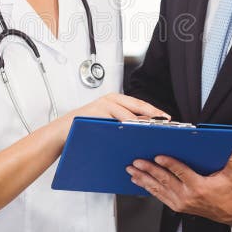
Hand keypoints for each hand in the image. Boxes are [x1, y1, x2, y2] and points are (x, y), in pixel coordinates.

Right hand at [55, 93, 170, 138]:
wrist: (63, 132)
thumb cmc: (86, 128)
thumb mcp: (109, 122)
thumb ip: (125, 122)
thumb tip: (147, 127)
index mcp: (116, 101)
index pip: (141, 105)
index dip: (155, 112)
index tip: (168, 119)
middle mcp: (111, 100)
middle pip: (137, 106)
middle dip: (152, 115)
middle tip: (165, 123)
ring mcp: (103, 105)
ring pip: (127, 113)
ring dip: (140, 122)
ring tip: (152, 129)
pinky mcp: (95, 112)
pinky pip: (114, 119)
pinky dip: (124, 125)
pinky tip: (132, 132)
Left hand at [127, 147, 231, 224]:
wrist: (230, 213)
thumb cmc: (229, 193)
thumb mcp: (231, 174)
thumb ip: (228, 158)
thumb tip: (230, 143)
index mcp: (199, 186)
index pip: (181, 172)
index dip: (169, 164)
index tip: (157, 157)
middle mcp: (187, 196)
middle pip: (164, 180)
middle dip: (148, 170)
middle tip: (137, 162)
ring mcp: (180, 203)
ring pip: (158, 189)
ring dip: (143, 179)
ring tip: (132, 170)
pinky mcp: (177, 207)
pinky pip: (160, 196)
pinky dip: (148, 188)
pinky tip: (139, 181)